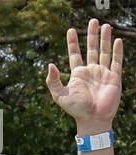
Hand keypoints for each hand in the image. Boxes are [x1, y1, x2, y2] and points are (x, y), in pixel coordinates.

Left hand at [46, 19, 122, 133]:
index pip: (75, 55)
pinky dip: (117, 51)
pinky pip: (116, 61)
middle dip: (92, 35)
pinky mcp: (114, 77)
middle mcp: (91, 72)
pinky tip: (117, 41)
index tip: (70, 30)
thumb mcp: (60, 96)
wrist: (93, 120)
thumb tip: (49, 65)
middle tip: (93, 21)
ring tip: (105, 26)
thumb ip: (53, 81)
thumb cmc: (76, 110)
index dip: (72, 43)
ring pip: (104, 52)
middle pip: (91, 49)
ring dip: (104, 39)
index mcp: (78, 75)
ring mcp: (103, 73)